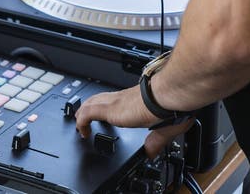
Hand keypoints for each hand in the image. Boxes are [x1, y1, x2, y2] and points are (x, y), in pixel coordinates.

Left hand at [75, 86, 193, 158]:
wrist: (168, 95)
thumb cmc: (170, 105)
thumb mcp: (164, 126)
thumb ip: (155, 140)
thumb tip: (151, 153)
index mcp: (135, 101)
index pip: (115, 100)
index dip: (106, 106)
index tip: (102, 114)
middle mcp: (122, 99)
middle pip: (99, 98)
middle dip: (89, 105)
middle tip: (83, 116)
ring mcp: (115, 103)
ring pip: (91, 103)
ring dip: (83, 112)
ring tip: (79, 123)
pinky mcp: (111, 110)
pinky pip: (88, 113)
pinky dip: (81, 121)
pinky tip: (81, 130)